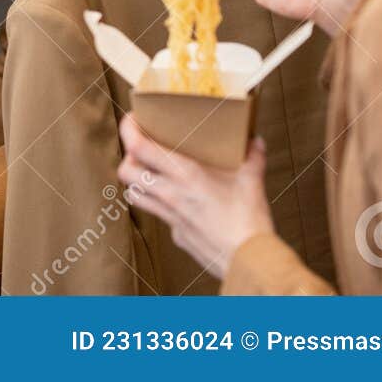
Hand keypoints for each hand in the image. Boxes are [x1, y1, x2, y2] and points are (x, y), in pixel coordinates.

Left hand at [118, 115, 274, 280]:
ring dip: (138, 182)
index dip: (128, 130)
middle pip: (125, 171)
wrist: (249, 261)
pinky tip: (178, 202)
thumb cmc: (248, 220)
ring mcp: (170, 216)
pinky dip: (161, 205)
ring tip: (153, 174)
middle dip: (128, 158)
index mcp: (184, 175)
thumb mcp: (252, 181)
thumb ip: (252, 157)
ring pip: (134, 194)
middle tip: (142, 151)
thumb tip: (256, 141)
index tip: (134, 119)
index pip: (138, 147)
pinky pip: (158, 215)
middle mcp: (169, 194)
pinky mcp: (176, 234)